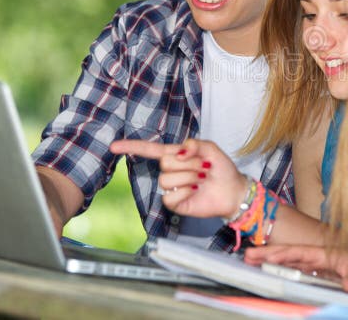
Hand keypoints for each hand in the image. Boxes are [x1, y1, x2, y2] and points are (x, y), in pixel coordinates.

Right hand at [110, 138, 247, 219]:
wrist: (233, 190)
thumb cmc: (222, 169)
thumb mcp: (210, 148)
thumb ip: (193, 144)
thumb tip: (178, 152)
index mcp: (176, 155)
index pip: (150, 150)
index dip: (132, 147)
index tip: (114, 146)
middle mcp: (171, 171)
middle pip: (164, 162)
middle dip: (187, 163)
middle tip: (202, 167)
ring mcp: (172, 187)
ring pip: (167, 179)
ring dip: (189, 177)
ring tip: (201, 179)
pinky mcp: (176, 203)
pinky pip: (170, 196)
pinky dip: (186, 192)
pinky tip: (195, 191)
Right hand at [244, 244, 347, 292]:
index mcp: (326, 254)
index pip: (299, 252)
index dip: (282, 253)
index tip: (266, 255)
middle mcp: (318, 259)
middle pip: (289, 255)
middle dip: (268, 254)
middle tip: (248, 256)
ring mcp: (318, 267)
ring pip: (290, 264)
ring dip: (272, 263)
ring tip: (253, 262)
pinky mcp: (319, 276)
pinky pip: (297, 273)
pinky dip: (283, 271)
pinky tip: (272, 273)